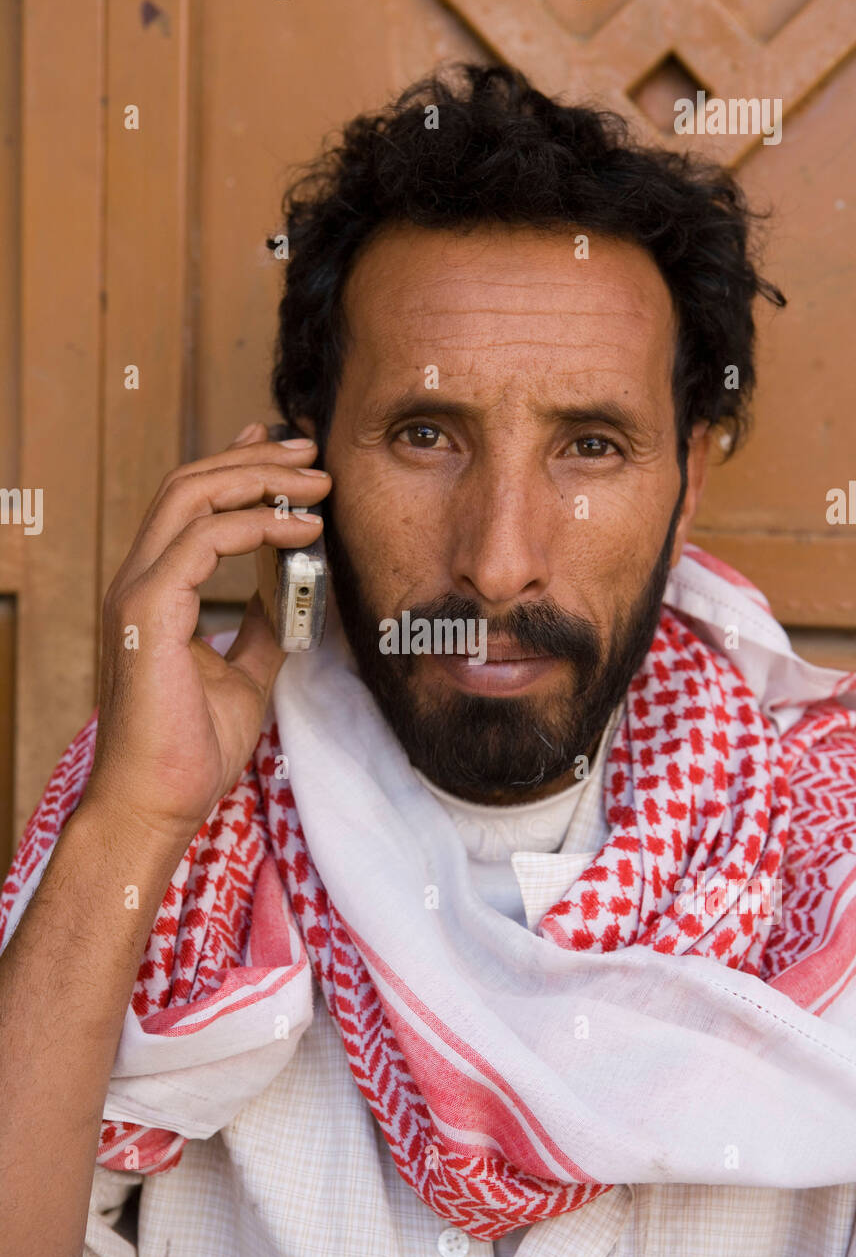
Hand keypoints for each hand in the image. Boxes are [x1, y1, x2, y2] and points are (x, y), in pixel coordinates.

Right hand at [81, 422, 330, 840]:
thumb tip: (286, 601)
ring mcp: (137, 593)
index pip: (190, 507)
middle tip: (312, 453)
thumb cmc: (191, 749)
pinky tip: (301, 530)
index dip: (236, 468)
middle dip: (255, 460)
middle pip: (189, 486)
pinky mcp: (148, 612)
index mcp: (156, 592)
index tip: (288, 456)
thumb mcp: (244, 677)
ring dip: (260, 480)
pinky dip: (256, 525)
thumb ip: (259, 632)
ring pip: (191, 498)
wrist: (156, 803)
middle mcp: (139, 581)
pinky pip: (204, 541)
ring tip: (318, 483)